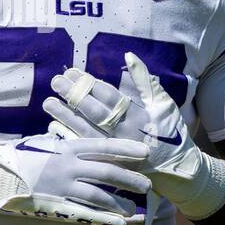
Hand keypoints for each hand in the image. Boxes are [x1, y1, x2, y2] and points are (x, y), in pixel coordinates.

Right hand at [0, 134, 150, 224]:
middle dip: (130, 179)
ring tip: (134, 208)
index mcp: (66, 147)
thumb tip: (87, 144)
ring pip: (98, 196)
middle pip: (106, 172)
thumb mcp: (45, 144)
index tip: (145, 152)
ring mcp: (62, 187)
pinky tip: (118, 224)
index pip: (103, 146)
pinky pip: (84, 213)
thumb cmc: (19, 156)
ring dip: (119, 202)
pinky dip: (103, 219)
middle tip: (147, 185)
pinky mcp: (56, 205)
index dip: (126, 149)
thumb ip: (67, 145)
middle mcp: (67, 166)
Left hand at [43, 53, 209, 207]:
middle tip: (55, 82)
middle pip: (93, 112)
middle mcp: (123, 133)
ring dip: (65, 116)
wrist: (177, 169)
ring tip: (47, 102)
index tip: (71, 72)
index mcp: (137, 116)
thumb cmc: (170, 132)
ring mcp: (114, 149)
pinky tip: (53, 128)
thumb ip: (144, 79)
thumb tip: (128, 55)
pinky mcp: (109, 163)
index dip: (88, 83)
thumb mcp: (163, 103)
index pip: (108, 96)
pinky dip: (69, 138)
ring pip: (84, 130)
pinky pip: (85, 149)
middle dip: (73, 96)